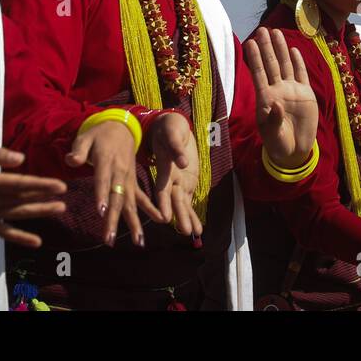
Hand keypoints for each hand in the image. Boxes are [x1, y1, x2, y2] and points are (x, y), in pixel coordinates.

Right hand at [0, 144, 66, 248]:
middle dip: (44, 196)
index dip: (40, 184)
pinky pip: (3, 233)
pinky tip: (37, 242)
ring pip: (16, 215)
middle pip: (20, 199)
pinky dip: (20, 238)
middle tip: (65, 194)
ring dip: (39, 212)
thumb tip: (21, 159)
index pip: (18, 184)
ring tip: (59, 209)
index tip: (59, 184)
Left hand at [65, 120, 163, 246]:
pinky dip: (150, 209)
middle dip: (113, 218)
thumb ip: (78, 150)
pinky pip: (141, 198)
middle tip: (108, 238)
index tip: (101, 212)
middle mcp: (119, 172)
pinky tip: (161, 220)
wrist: (121, 128)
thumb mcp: (85, 137)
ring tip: (138, 242)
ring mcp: (128, 178)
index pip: (103, 180)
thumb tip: (71, 160)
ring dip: (133, 222)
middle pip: (116, 197)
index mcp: (106, 160)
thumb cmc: (99, 135)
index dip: (102, 195)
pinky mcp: (132, 182)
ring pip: (130, 202)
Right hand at [150, 113, 202, 238]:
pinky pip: (189, 200)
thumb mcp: (172, 134)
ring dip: (187, 218)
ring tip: (194, 233)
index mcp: (164, 167)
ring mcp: (178, 182)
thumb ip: (176, 149)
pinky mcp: (186, 183)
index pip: (162, 188)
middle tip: (185, 232)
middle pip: (174, 200)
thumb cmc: (169, 128)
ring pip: (182, 203)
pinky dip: (193, 213)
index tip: (165, 217)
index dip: (163, 202)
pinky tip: (198, 228)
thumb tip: (183, 163)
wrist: (172, 126)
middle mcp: (170, 178)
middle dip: (179, 215)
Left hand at [243, 28, 318, 167]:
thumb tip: (276, 103)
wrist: (295, 150)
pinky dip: (298, 62)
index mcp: (265, 99)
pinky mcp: (306, 95)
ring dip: (280, 49)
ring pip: (285, 65)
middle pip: (271, 64)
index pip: (259, 74)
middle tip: (262, 29)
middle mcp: (278, 90)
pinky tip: (293, 50)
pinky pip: (301, 75)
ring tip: (276, 32)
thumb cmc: (278, 143)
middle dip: (267, 47)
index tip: (249, 43)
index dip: (255, 58)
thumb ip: (273, 120)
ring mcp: (292, 91)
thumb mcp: (273, 135)